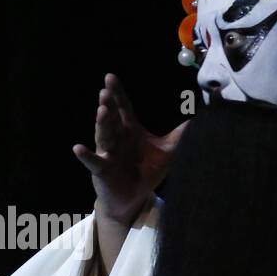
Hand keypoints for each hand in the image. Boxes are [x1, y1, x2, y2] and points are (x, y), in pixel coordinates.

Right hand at [73, 73, 186, 224]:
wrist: (135, 198)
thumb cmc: (147, 171)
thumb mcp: (168, 151)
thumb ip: (181, 135)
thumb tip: (198, 119)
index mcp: (130, 130)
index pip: (123, 108)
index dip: (118, 93)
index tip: (111, 77)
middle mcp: (117, 139)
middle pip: (112, 118)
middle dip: (108, 105)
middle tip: (105, 91)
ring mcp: (107, 153)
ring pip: (103, 135)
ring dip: (101, 123)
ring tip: (101, 111)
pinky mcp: (102, 170)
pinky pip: (93, 162)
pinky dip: (86, 156)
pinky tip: (78, 148)